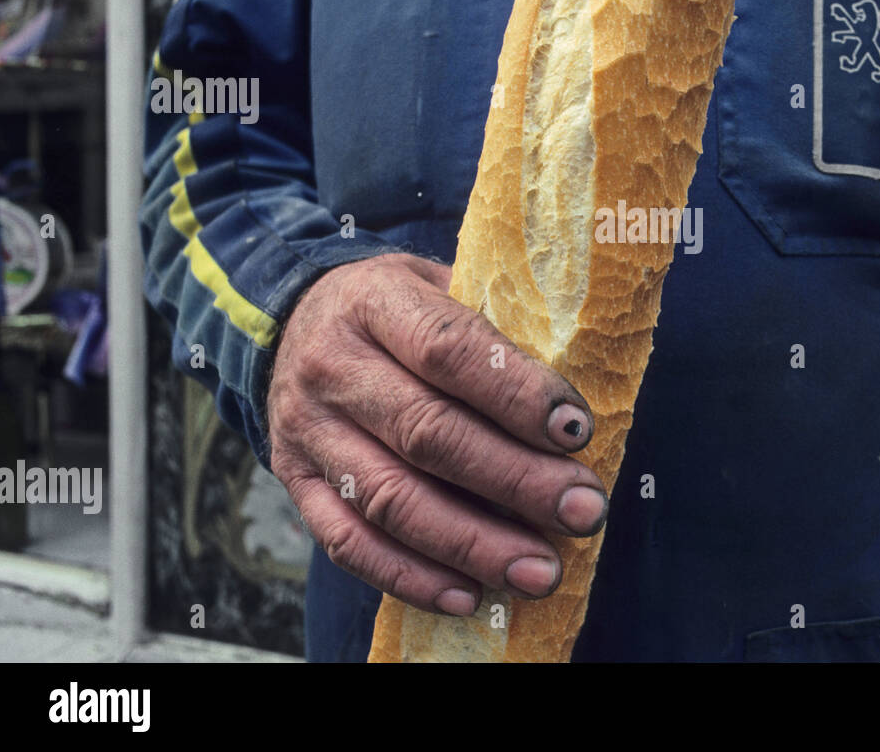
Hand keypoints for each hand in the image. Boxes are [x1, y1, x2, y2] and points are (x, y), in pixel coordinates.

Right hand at [266, 253, 606, 616]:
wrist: (296, 320)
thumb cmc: (402, 309)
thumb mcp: (442, 284)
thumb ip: (496, 330)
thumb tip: (570, 405)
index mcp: (375, 301)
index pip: (449, 349)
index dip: (517, 393)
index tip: (577, 430)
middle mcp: (332, 366)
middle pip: (428, 433)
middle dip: (516, 480)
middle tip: (583, 511)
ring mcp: (307, 430)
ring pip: (391, 499)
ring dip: (474, 544)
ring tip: (541, 570)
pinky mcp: (296, 483)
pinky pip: (348, 543)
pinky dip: (410, 577)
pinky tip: (470, 595)